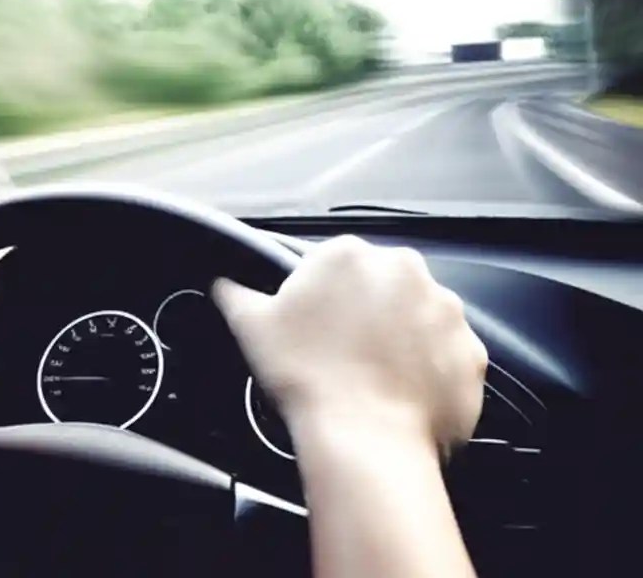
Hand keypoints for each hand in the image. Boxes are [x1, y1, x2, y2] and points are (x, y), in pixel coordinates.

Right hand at [212, 235, 486, 456]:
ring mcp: (446, 312)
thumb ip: (234, 293)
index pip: (331, 265)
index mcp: (349, 254)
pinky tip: (397, 395)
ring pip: (416, 319)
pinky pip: (446, 357)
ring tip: (369, 379)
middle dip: (363, 315)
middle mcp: (405, 271)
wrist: (365, 439)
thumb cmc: (307, 378)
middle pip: (378, 287)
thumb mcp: (251, 327)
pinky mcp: (471, 353)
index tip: (311, 330)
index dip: (317, 299)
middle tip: (337, 355)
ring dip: (397, 341)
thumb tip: (223, 282)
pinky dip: (427, 372)